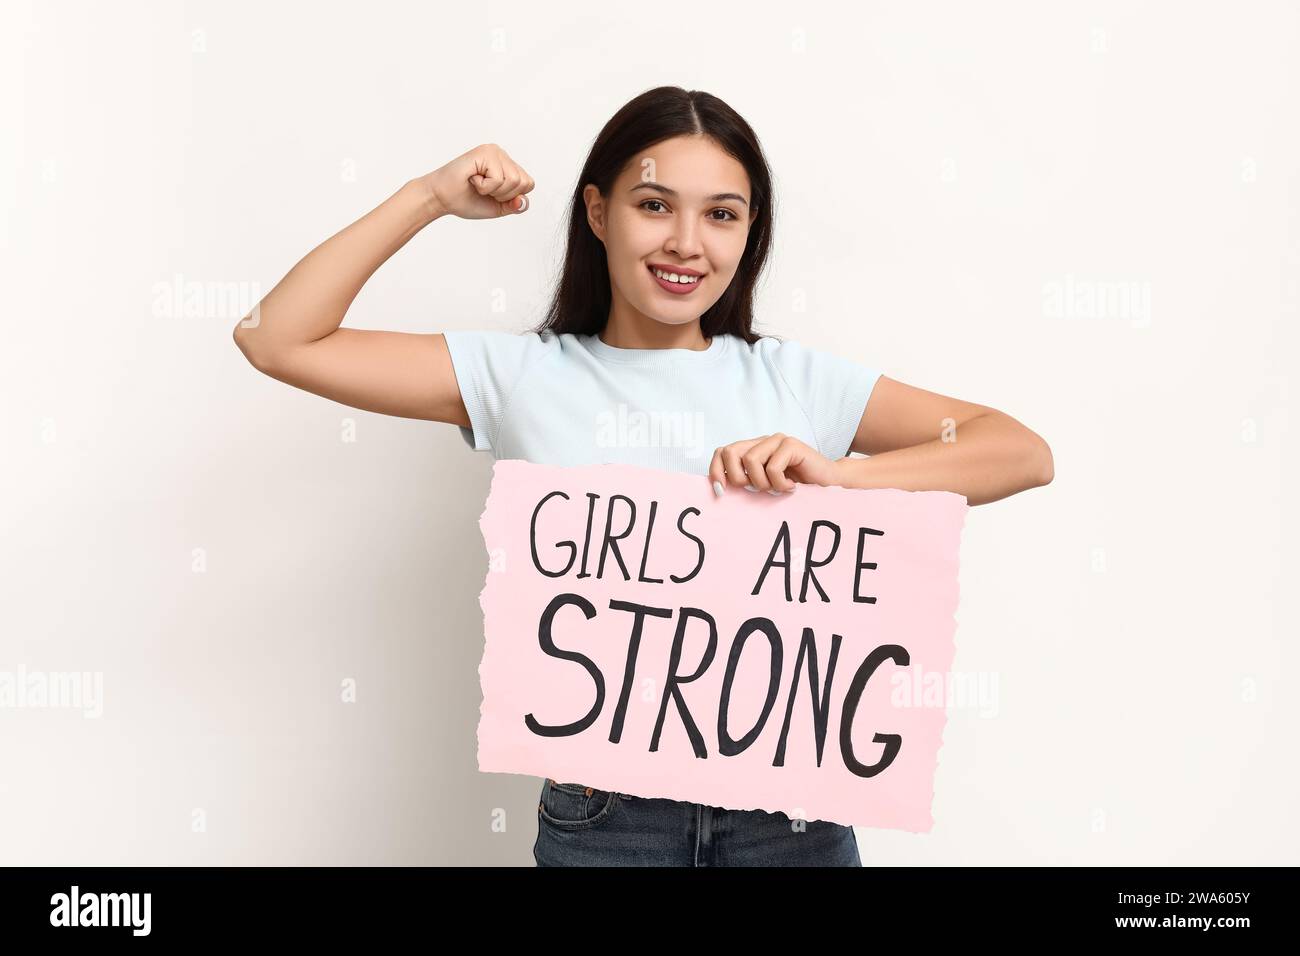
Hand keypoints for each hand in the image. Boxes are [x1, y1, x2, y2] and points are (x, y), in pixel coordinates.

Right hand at [417, 143, 534, 219]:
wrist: (441, 198)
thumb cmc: (467, 200)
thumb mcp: (498, 208)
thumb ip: (515, 205)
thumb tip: (523, 200)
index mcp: (507, 166)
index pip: (528, 184)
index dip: (512, 197)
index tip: (492, 194)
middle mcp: (502, 155)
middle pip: (524, 183)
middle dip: (504, 195)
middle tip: (484, 189)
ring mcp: (494, 151)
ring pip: (513, 180)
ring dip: (494, 190)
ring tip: (478, 183)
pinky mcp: (485, 152)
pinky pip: (498, 178)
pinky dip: (485, 187)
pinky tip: (472, 179)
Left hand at [708, 434, 841, 495]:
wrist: (827, 485)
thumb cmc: (794, 488)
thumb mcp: (762, 487)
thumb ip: (743, 482)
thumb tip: (718, 489)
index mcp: (752, 449)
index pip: (721, 452)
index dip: (716, 471)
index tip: (721, 492)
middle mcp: (762, 441)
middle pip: (730, 452)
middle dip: (737, 478)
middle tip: (757, 491)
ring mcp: (777, 440)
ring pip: (750, 461)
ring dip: (762, 483)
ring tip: (777, 489)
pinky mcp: (791, 444)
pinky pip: (772, 467)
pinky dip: (779, 484)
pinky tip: (791, 488)